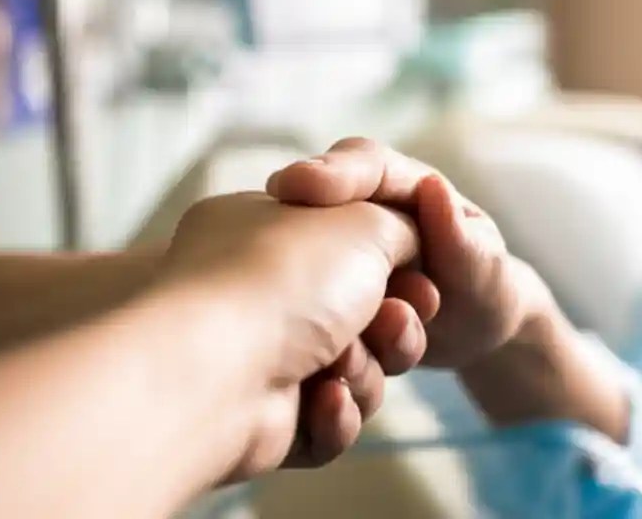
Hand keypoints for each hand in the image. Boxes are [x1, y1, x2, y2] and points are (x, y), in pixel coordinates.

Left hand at [159, 192, 436, 476]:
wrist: (221, 368)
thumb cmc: (285, 277)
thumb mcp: (364, 221)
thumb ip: (399, 226)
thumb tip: (407, 245)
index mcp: (262, 230)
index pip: (342, 245)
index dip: (391, 264)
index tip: (421, 278)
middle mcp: (254, 292)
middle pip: (358, 315)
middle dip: (390, 326)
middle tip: (395, 321)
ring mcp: (257, 357)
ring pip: (353, 372)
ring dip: (364, 369)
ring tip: (343, 363)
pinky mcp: (265, 420)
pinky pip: (328, 420)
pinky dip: (335, 413)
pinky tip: (324, 399)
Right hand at [266, 138, 552, 368]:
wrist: (474, 333)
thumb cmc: (486, 287)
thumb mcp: (485, 269)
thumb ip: (461, 238)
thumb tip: (433, 187)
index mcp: (407, 187)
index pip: (367, 164)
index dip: (333, 172)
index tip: (296, 185)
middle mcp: (364, 210)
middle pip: (317, 198)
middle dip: (295, 208)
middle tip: (271, 206)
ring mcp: (339, 248)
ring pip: (303, 247)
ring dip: (297, 265)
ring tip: (290, 281)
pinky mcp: (325, 287)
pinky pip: (304, 292)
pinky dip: (300, 310)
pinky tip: (298, 329)